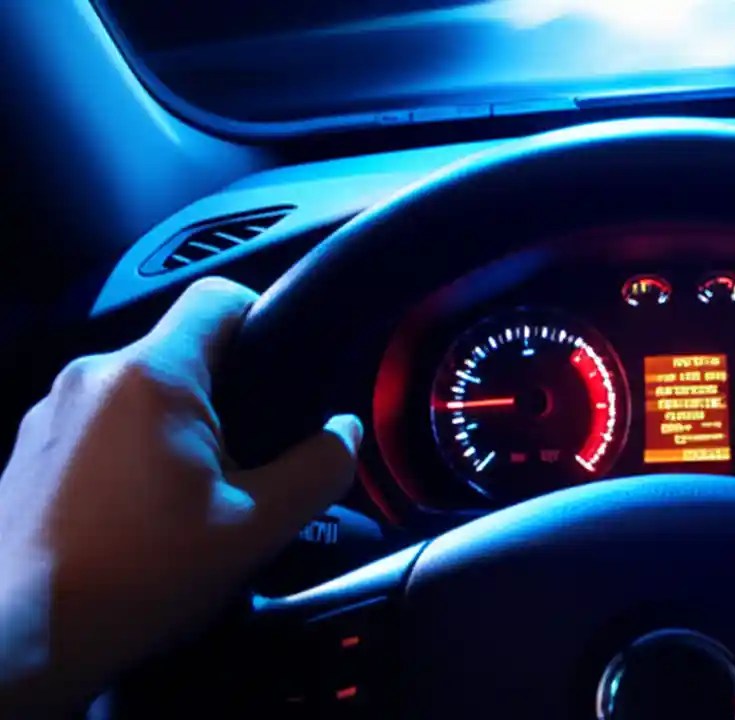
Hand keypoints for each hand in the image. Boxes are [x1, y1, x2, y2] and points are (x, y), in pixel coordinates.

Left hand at [0, 278, 361, 715]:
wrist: (18, 638)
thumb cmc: (135, 577)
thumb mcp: (256, 529)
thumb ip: (318, 470)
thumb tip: (344, 434)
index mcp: (153, 376)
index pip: (220, 296)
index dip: (264, 315)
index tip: (283, 367)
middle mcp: (93, 376)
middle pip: (181, 354)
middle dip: (222, 402)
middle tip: (242, 470)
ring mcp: (50, 412)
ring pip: (138, 395)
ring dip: (171, 433)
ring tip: (186, 505)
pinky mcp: (26, 449)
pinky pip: (98, 428)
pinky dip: (127, 458)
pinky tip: (136, 519)